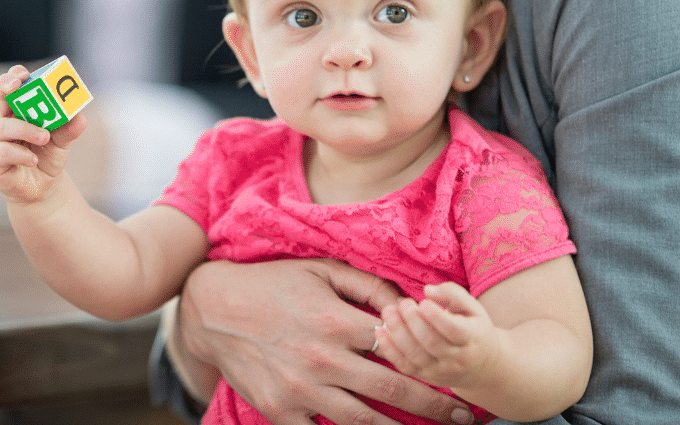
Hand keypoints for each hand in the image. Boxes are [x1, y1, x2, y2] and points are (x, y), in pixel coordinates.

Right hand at [0, 63, 108, 196]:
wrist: (43, 190)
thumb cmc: (48, 157)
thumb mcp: (62, 141)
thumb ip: (69, 128)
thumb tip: (81, 117)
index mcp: (16, 110)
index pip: (10, 87)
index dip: (13, 76)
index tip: (23, 73)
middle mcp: (2, 122)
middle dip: (5, 87)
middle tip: (18, 84)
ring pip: (2, 126)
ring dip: (24, 128)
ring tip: (45, 137)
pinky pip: (1, 152)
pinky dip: (20, 154)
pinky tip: (34, 160)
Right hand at [177, 259, 475, 424]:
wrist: (213, 310)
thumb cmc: (274, 284)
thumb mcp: (321, 270)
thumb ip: (369, 286)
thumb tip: (412, 304)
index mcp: (334, 321)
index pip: (398, 349)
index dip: (432, 364)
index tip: (458, 377)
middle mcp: (321, 359)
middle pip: (392, 393)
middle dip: (434, 408)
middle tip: (465, 418)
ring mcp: (300, 390)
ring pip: (364, 422)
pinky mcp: (280, 411)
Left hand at [375, 282, 498, 391]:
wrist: (481, 366)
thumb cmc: (473, 328)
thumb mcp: (473, 308)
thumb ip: (453, 293)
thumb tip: (427, 291)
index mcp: (473, 339)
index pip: (453, 330)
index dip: (436, 316)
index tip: (422, 302)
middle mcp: (457, 359)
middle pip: (431, 343)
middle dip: (413, 321)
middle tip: (404, 303)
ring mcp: (440, 371)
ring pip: (415, 356)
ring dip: (397, 332)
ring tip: (389, 311)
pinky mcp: (425, 377)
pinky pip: (404, 366)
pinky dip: (389, 349)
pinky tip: (380, 330)